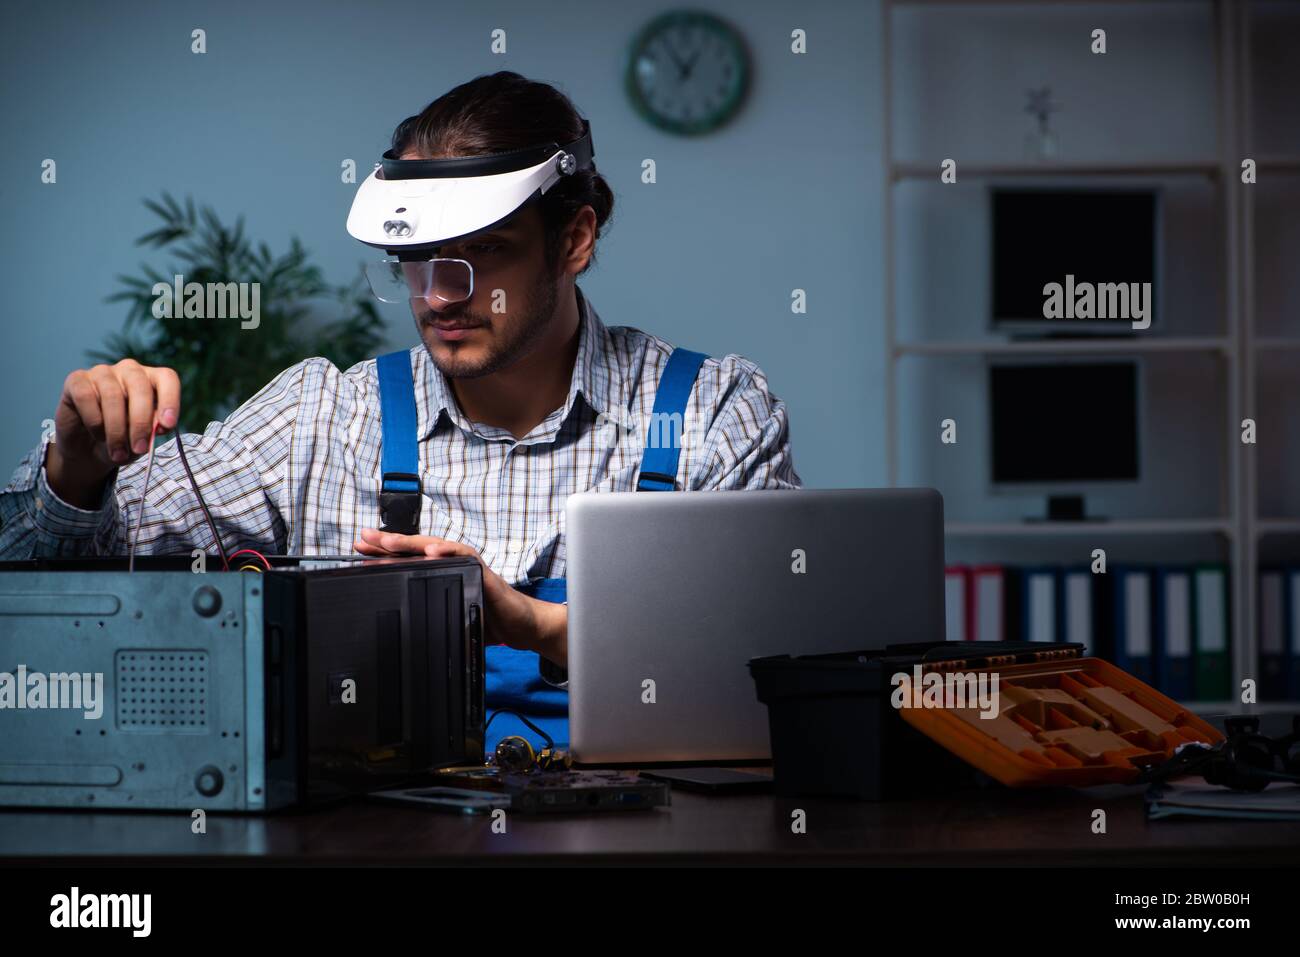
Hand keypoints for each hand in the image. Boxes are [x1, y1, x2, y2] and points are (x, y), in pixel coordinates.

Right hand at [46, 359, 180, 507]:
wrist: (88, 449)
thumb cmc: (123, 440)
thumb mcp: (142, 438)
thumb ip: (152, 429)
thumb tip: (156, 426)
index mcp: (152, 380)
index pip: (167, 378)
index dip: (170, 400)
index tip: (167, 425)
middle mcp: (129, 370)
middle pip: (140, 387)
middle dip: (141, 423)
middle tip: (139, 449)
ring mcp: (102, 372)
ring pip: (113, 395)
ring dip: (116, 429)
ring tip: (117, 452)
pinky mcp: (77, 380)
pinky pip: (86, 397)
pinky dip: (94, 420)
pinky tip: (97, 433)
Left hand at [353, 528, 567, 666]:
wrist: (520, 627)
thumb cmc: (486, 621)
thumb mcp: (449, 621)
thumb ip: (428, 620)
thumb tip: (398, 632)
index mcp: (441, 574)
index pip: (408, 560)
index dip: (384, 555)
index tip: (359, 551)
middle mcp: (452, 565)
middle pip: (416, 549)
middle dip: (389, 543)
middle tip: (364, 539)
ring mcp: (467, 565)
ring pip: (436, 547)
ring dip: (412, 543)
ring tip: (389, 542)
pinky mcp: (484, 572)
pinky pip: (465, 557)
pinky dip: (449, 552)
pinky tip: (432, 551)